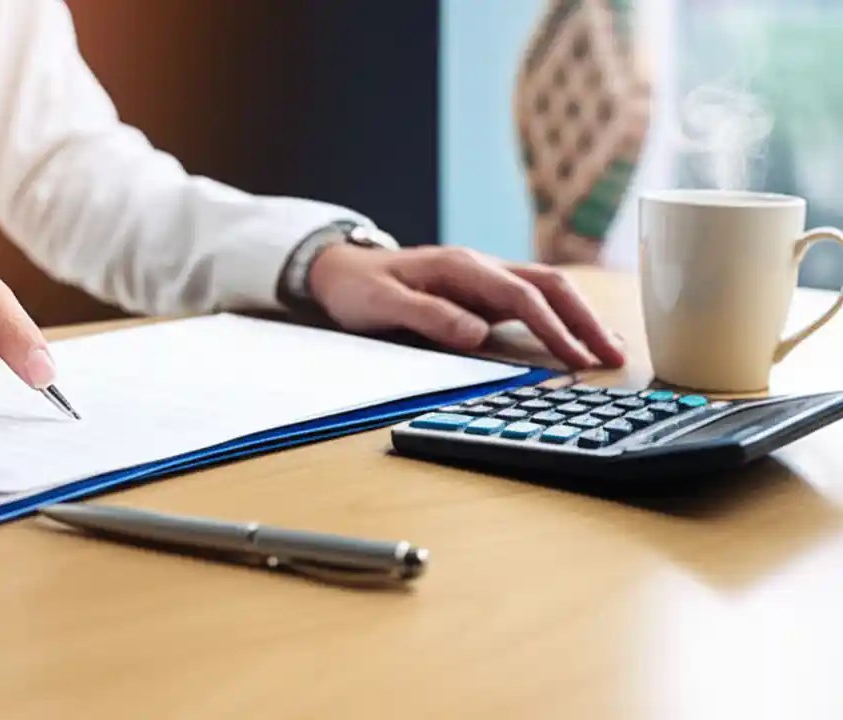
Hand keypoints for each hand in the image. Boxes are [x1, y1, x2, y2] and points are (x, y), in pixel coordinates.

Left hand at [306, 245, 624, 368]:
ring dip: (581, 318)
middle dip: (585, 319)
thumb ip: (428, 316)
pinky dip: (562, 319)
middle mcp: (481, 267)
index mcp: (461, 266)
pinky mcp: (483, 294)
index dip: (552, 326)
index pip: (521, 294)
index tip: (576, 357)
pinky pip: (533, 302)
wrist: (339, 269)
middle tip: (615, 355)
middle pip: (549, 285)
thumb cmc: (358, 287)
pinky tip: (579, 339)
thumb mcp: (382, 304)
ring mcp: (485, 279)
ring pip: (548, 291)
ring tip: (613, 350)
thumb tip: (477, 334)